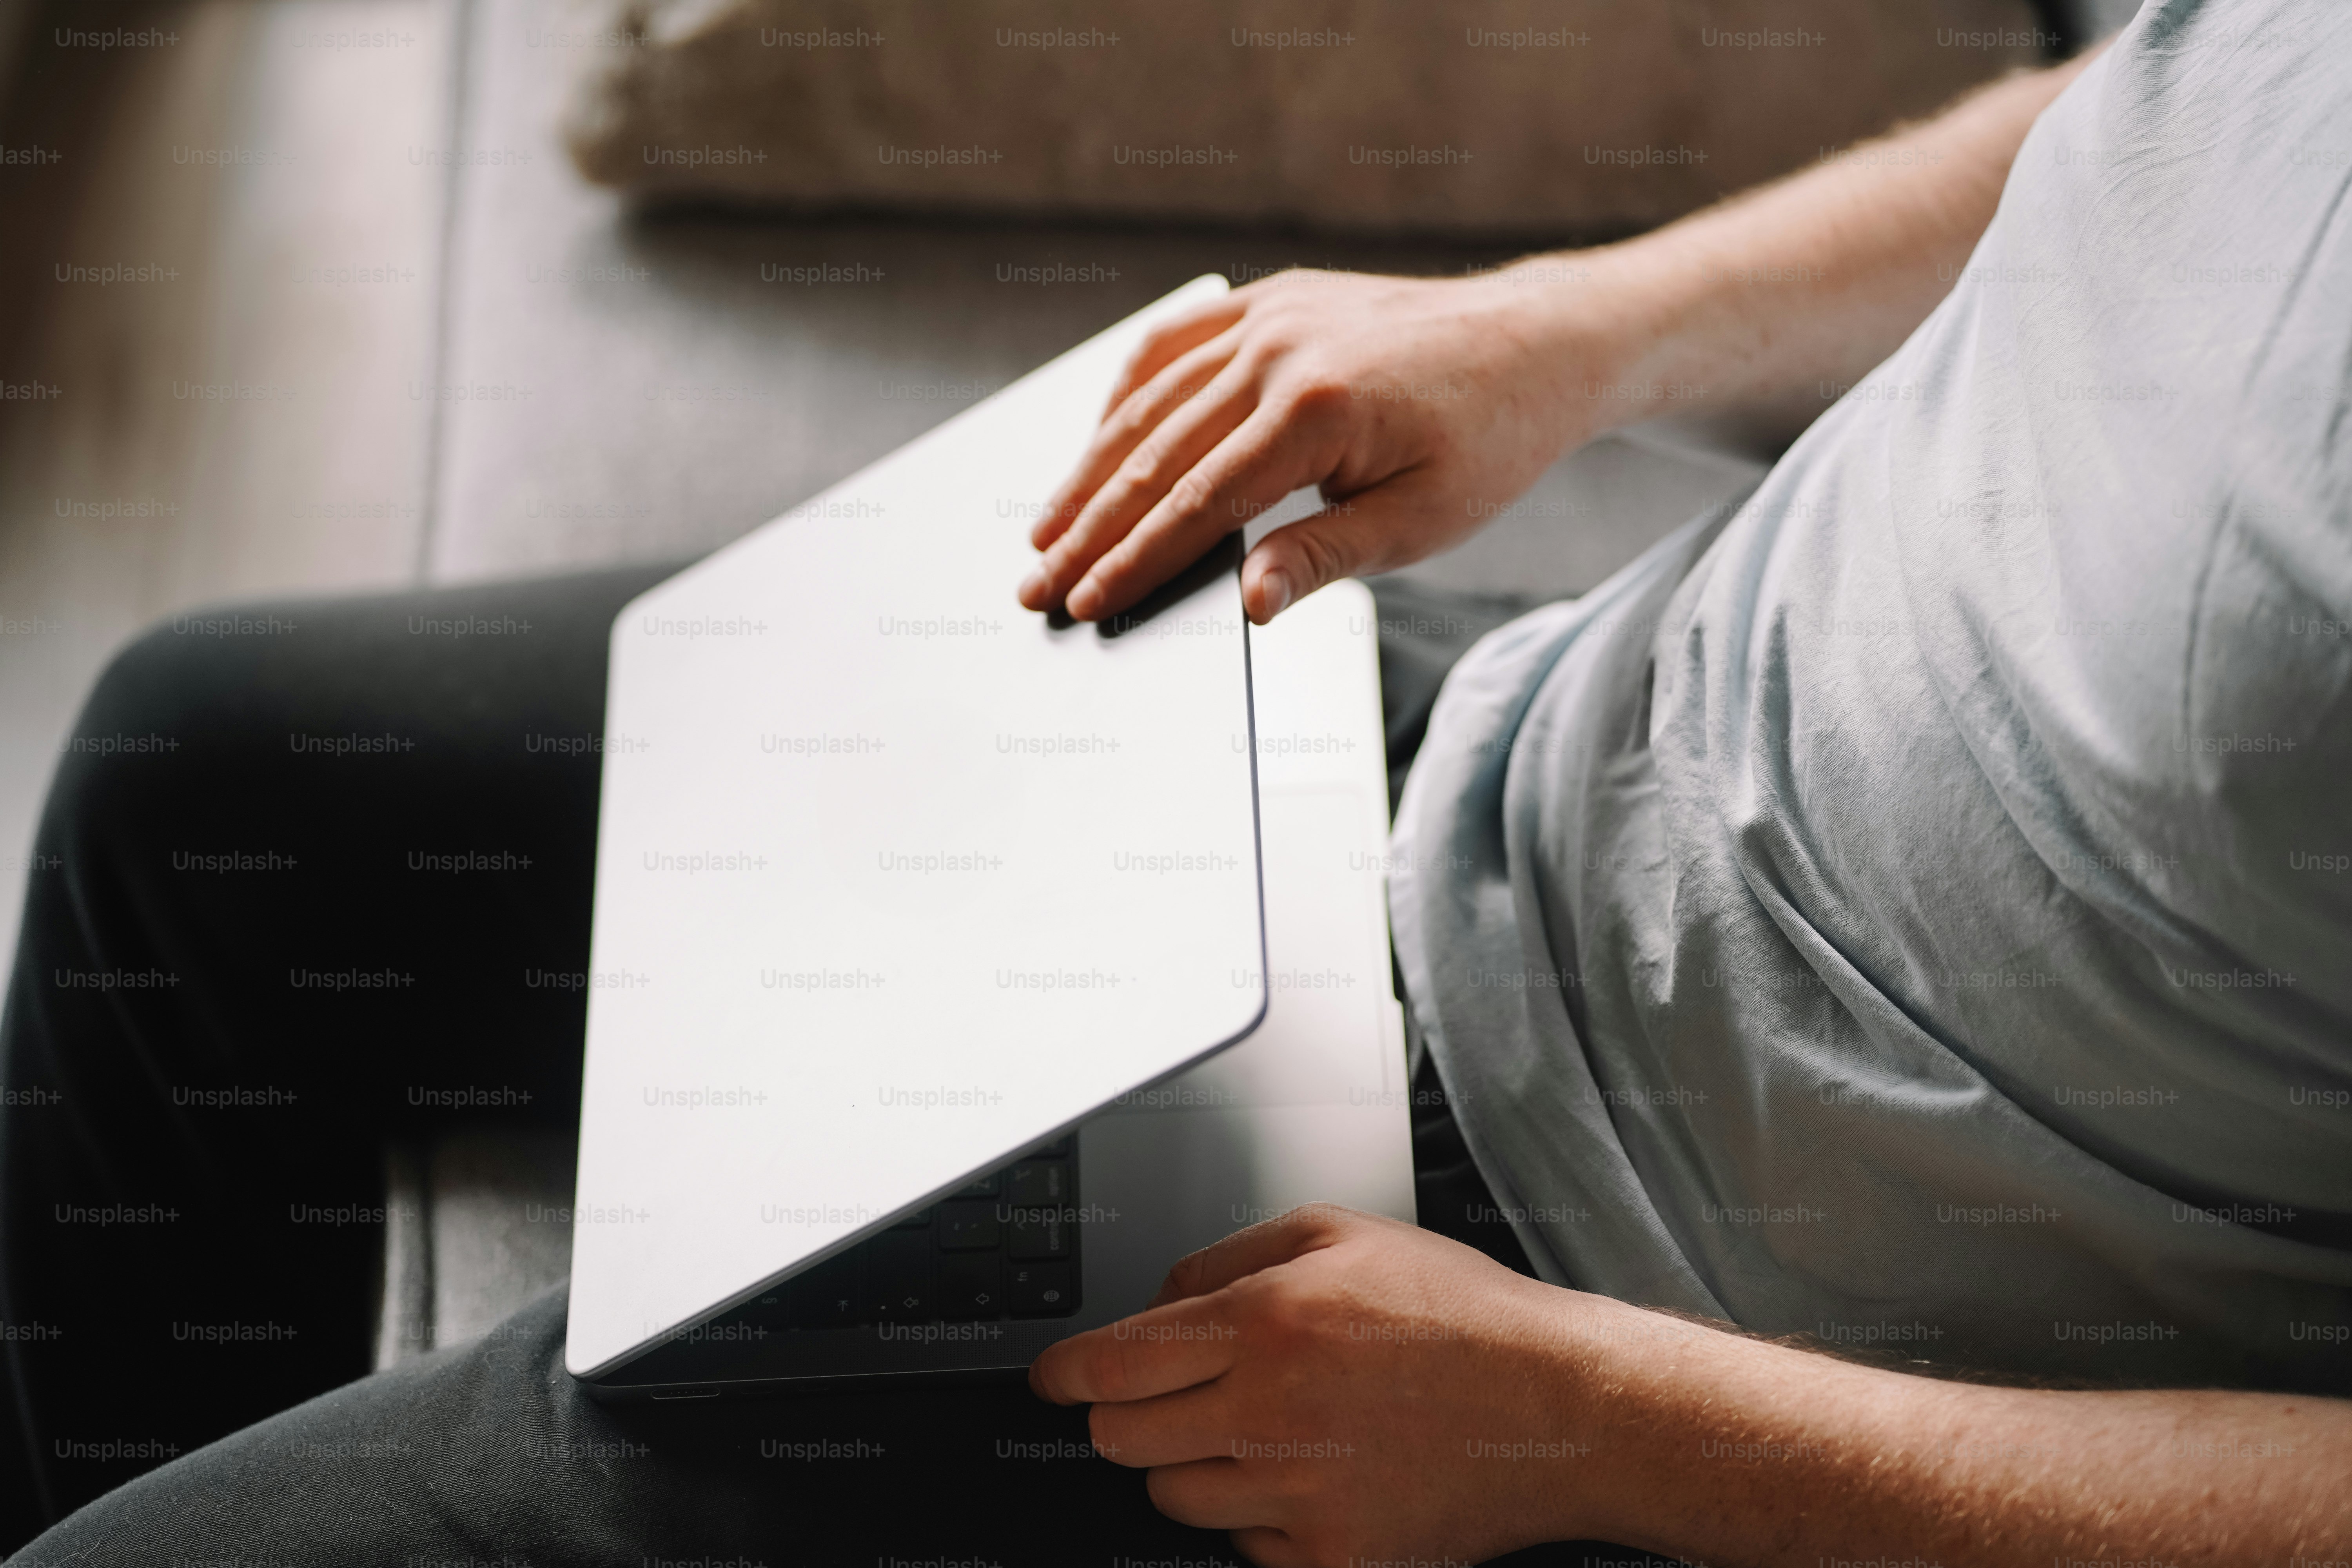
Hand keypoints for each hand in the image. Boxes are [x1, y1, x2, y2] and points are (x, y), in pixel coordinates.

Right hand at [1014, 268, 1607, 624]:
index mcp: (1316, 411)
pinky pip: (1175, 344)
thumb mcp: (1418, 521)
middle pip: (1154, 454)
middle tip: (1034, 579)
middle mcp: (1279, 350)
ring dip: (1090, 466)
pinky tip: (1098, 438)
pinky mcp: (1272, 297)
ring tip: (1047, 524)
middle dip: (1088, 526)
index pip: (1196, 504)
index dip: (1132, 561)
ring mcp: (1270, 314)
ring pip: (1149, 399)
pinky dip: (1127, 394)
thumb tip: (1246, 602)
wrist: (1537, 343)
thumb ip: (1322, 557)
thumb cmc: (1488, 439)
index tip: (1081, 601)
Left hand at [1028, 1204, 1629, 1565]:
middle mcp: (1272, 1412)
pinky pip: (1246, 1547)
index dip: (1064, 1371)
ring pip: (1174, 1496)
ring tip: (1265, 1430)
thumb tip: (1159, 1300)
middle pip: (1121, 1438)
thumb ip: (1229, 1257)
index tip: (1052, 1377)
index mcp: (1266, 1323)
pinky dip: (1262, 1516)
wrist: (1556, 1403)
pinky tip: (1315, 1473)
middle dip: (1125, 1415)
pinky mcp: (1333, 1557)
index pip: (1113, 1362)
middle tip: (1166, 1399)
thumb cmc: (1459, 1316)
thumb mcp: (1339, 1234)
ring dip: (1196, 1464)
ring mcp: (1301, 1494)